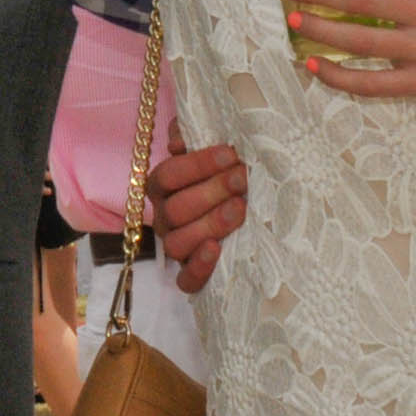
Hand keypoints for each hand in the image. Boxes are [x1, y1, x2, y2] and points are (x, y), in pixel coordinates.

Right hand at [150, 130, 243, 295]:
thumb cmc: (229, 172)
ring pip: (177, 243)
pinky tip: (217, 249)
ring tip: (240, 208)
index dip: (196, 165)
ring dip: (209, 224)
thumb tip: (180, 141)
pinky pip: (185, 281)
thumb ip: (194, 134)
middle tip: (242, 178)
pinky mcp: (192, 275)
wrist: (252, 205)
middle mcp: (165, 217)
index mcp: (163, 186)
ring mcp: (177, 247)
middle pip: (174, 210)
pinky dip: (198, 268)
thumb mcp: (216, 149)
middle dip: (211, 192)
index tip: (229, 153)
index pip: (167, 176)